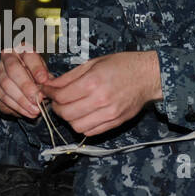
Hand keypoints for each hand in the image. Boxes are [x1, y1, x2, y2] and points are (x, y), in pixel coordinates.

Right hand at [0, 46, 49, 118]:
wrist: (23, 87)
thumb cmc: (36, 77)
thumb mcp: (44, 75)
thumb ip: (46, 79)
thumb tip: (47, 87)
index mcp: (22, 49)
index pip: (28, 55)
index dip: (36, 68)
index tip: (44, 80)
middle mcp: (6, 58)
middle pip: (13, 69)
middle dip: (27, 86)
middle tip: (38, 98)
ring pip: (6, 85)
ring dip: (22, 100)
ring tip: (35, 109)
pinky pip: (3, 98)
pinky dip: (17, 107)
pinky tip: (28, 112)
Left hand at [41, 51, 162, 136]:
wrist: (148, 76)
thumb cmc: (121, 65)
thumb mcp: (93, 63)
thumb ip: (69, 77)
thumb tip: (49, 85)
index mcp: (93, 82)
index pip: (61, 96)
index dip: (49, 94)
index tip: (47, 90)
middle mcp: (100, 100)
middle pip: (66, 113)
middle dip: (56, 107)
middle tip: (57, 100)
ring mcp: (109, 113)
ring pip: (76, 126)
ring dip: (69, 119)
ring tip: (70, 108)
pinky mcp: (115, 122)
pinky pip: (91, 132)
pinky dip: (82, 126)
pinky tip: (83, 115)